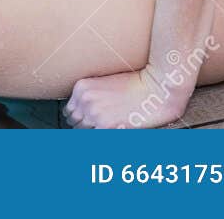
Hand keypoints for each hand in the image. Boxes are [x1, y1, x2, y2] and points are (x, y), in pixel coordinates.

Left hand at [64, 62, 190, 128]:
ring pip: (82, 134)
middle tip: (96, 126)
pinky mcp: (106, 127)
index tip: (85, 121)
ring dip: (92, 133)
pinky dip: (100, 137)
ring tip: (105, 129)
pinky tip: (111, 132)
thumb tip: (84, 113)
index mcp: (82, 87)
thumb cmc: (135, 84)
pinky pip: (94, 139)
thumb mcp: (106, 83)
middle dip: (83, 126)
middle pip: (73, 123)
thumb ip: (91, 97)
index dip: (77, 117)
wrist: (154, 87)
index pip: (69, 111)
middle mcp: (85, 100)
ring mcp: (94, 114)